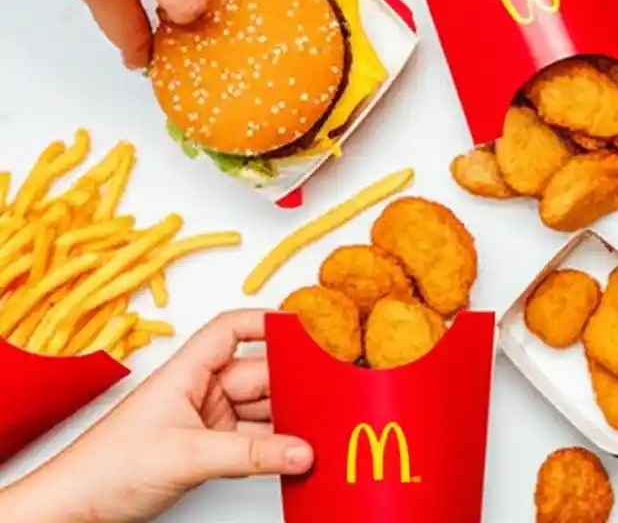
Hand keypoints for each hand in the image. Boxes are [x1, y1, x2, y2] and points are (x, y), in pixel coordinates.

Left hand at [0, 310, 312, 522]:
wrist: (76, 508)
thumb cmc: (105, 468)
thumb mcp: (187, 456)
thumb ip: (251, 455)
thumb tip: (301, 450)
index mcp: (186, 372)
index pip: (232, 329)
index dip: (267, 323)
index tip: (306, 327)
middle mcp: (199, 391)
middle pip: (258, 374)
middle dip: (291, 381)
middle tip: (330, 387)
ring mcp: (207, 422)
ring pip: (261, 410)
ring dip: (288, 419)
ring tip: (321, 424)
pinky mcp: (211, 451)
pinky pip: (256, 441)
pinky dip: (278, 446)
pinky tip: (297, 450)